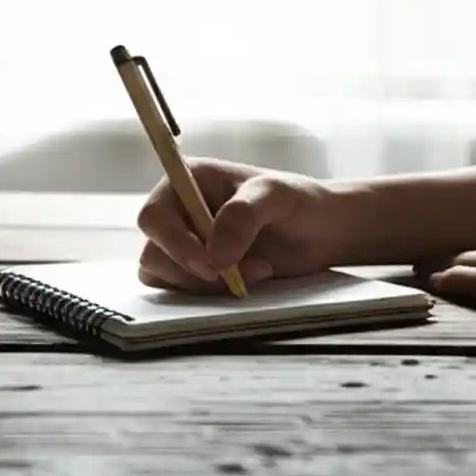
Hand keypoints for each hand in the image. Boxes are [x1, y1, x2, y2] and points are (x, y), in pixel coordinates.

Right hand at [137, 158, 347, 290]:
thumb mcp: (276, 196)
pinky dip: (211, 294)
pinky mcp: (196, 271)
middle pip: (154, 252)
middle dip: (193, 270)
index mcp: (187, 181)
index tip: (210, 264)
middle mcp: (179, 212)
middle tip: (238, 274)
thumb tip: (214, 256)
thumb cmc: (298, 201)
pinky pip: (181, 292)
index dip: (173, 243)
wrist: (321, 230)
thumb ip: (243, 216)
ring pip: (164, 276)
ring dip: (205, 284)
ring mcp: (185, 244)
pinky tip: (248, 282)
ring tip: (256, 272)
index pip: (154, 215)